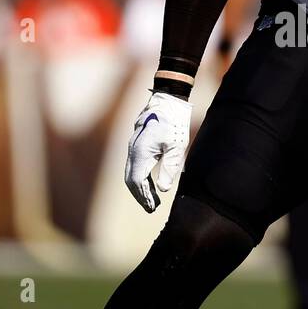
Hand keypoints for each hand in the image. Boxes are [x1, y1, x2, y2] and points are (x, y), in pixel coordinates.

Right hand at [124, 92, 191, 212]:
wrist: (167, 100)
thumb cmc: (174, 122)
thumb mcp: (177, 146)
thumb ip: (170, 167)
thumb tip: (163, 189)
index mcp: (141, 152)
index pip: (137, 180)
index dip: (144, 196)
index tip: (152, 207)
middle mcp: (133, 150)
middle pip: (131, 179)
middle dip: (140, 195)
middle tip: (151, 209)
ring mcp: (133, 146)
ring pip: (131, 173)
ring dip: (140, 188)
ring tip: (152, 201)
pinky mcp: (137, 144)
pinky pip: (135, 165)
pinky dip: (141, 178)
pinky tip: (151, 184)